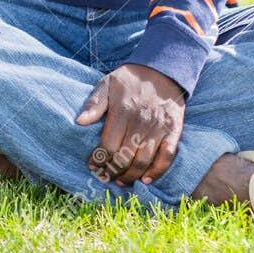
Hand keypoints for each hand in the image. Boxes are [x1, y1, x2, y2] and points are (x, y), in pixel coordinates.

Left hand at [76, 63, 186, 186]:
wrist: (162, 70)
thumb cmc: (129, 79)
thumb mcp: (107, 84)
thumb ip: (94, 103)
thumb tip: (79, 121)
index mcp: (122, 112)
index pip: (108, 145)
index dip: (99, 159)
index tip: (92, 166)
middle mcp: (140, 122)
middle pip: (125, 156)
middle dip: (113, 171)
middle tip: (105, 178)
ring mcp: (158, 129)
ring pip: (144, 160)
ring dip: (131, 175)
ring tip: (121, 181)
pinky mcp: (173, 131)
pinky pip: (166, 157)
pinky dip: (157, 171)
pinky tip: (146, 179)